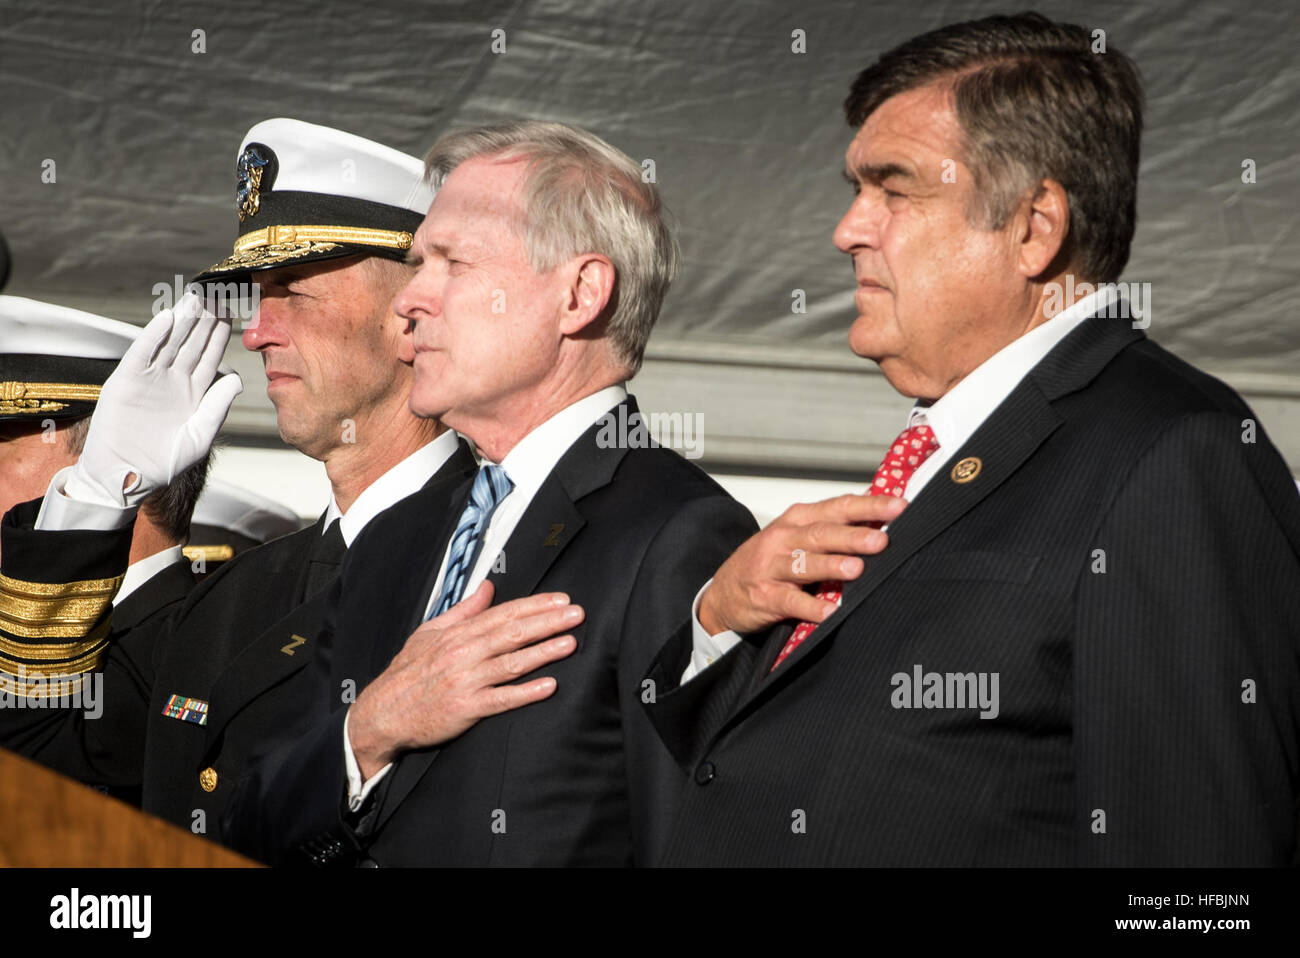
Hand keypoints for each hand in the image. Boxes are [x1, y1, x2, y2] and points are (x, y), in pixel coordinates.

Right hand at [66, 290, 241, 507]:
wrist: (125, 476)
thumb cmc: (164, 463)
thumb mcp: (199, 437)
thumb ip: (217, 407)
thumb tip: (237, 379)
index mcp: (194, 394)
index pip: (211, 357)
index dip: (221, 336)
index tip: (234, 312)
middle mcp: (173, 381)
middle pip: (192, 344)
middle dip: (205, 320)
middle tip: (219, 293)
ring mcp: (150, 379)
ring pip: (170, 343)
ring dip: (183, 321)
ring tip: (197, 297)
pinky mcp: (126, 381)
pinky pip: (142, 354)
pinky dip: (153, 336)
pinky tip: (167, 318)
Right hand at [348, 581, 581, 778]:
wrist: (382, 712)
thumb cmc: (409, 672)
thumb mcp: (430, 632)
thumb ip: (464, 611)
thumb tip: (488, 587)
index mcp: (458, 634)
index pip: (503, 614)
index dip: (535, 606)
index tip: (562, 600)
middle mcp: (464, 654)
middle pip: (513, 633)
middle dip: (548, 622)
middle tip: (578, 614)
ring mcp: (465, 681)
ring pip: (511, 663)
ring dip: (544, 652)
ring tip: (571, 643)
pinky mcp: (466, 709)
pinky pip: (501, 700)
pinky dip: (526, 693)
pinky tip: (549, 686)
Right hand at [698, 493, 906, 635]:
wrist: (723, 591)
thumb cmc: (768, 561)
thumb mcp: (796, 536)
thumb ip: (832, 528)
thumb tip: (881, 519)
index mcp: (797, 519)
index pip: (837, 507)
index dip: (869, 506)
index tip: (899, 507)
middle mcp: (784, 539)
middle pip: (822, 534)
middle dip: (853, 536)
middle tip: (881, 541)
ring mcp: (771, 568)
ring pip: (804, 564)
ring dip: (831, 565)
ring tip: (856, 569)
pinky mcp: (764, 596)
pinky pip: (789, 601)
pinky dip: (809, 607)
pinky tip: (828, 612)